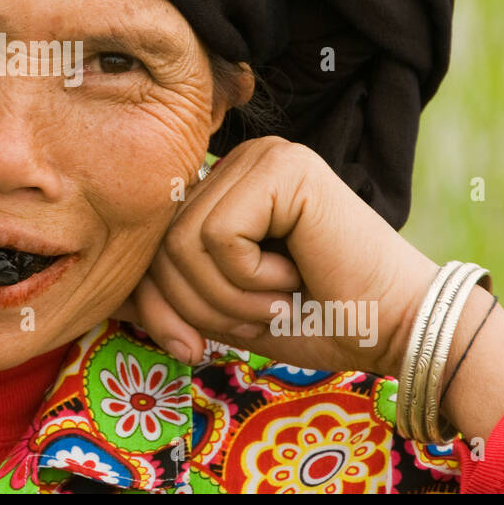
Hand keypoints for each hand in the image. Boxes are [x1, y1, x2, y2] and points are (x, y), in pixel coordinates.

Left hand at [111, 136, 439, 375]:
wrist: (393, 329)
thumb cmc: (316, 321)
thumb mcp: (219, 311)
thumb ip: (166, 295)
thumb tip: (110, 295)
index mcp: (221, 187)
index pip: (150, 241)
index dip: (156, 303)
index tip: (188, 346)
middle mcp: (237, 161)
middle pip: (159, 243)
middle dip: (195, 306)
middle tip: (258, 318)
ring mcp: (261, 157)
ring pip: (183, 242)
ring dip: (228, 298)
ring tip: (279, 298)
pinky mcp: (282, 167)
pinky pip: (217, 236)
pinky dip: (250, 278)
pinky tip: (295, 274)